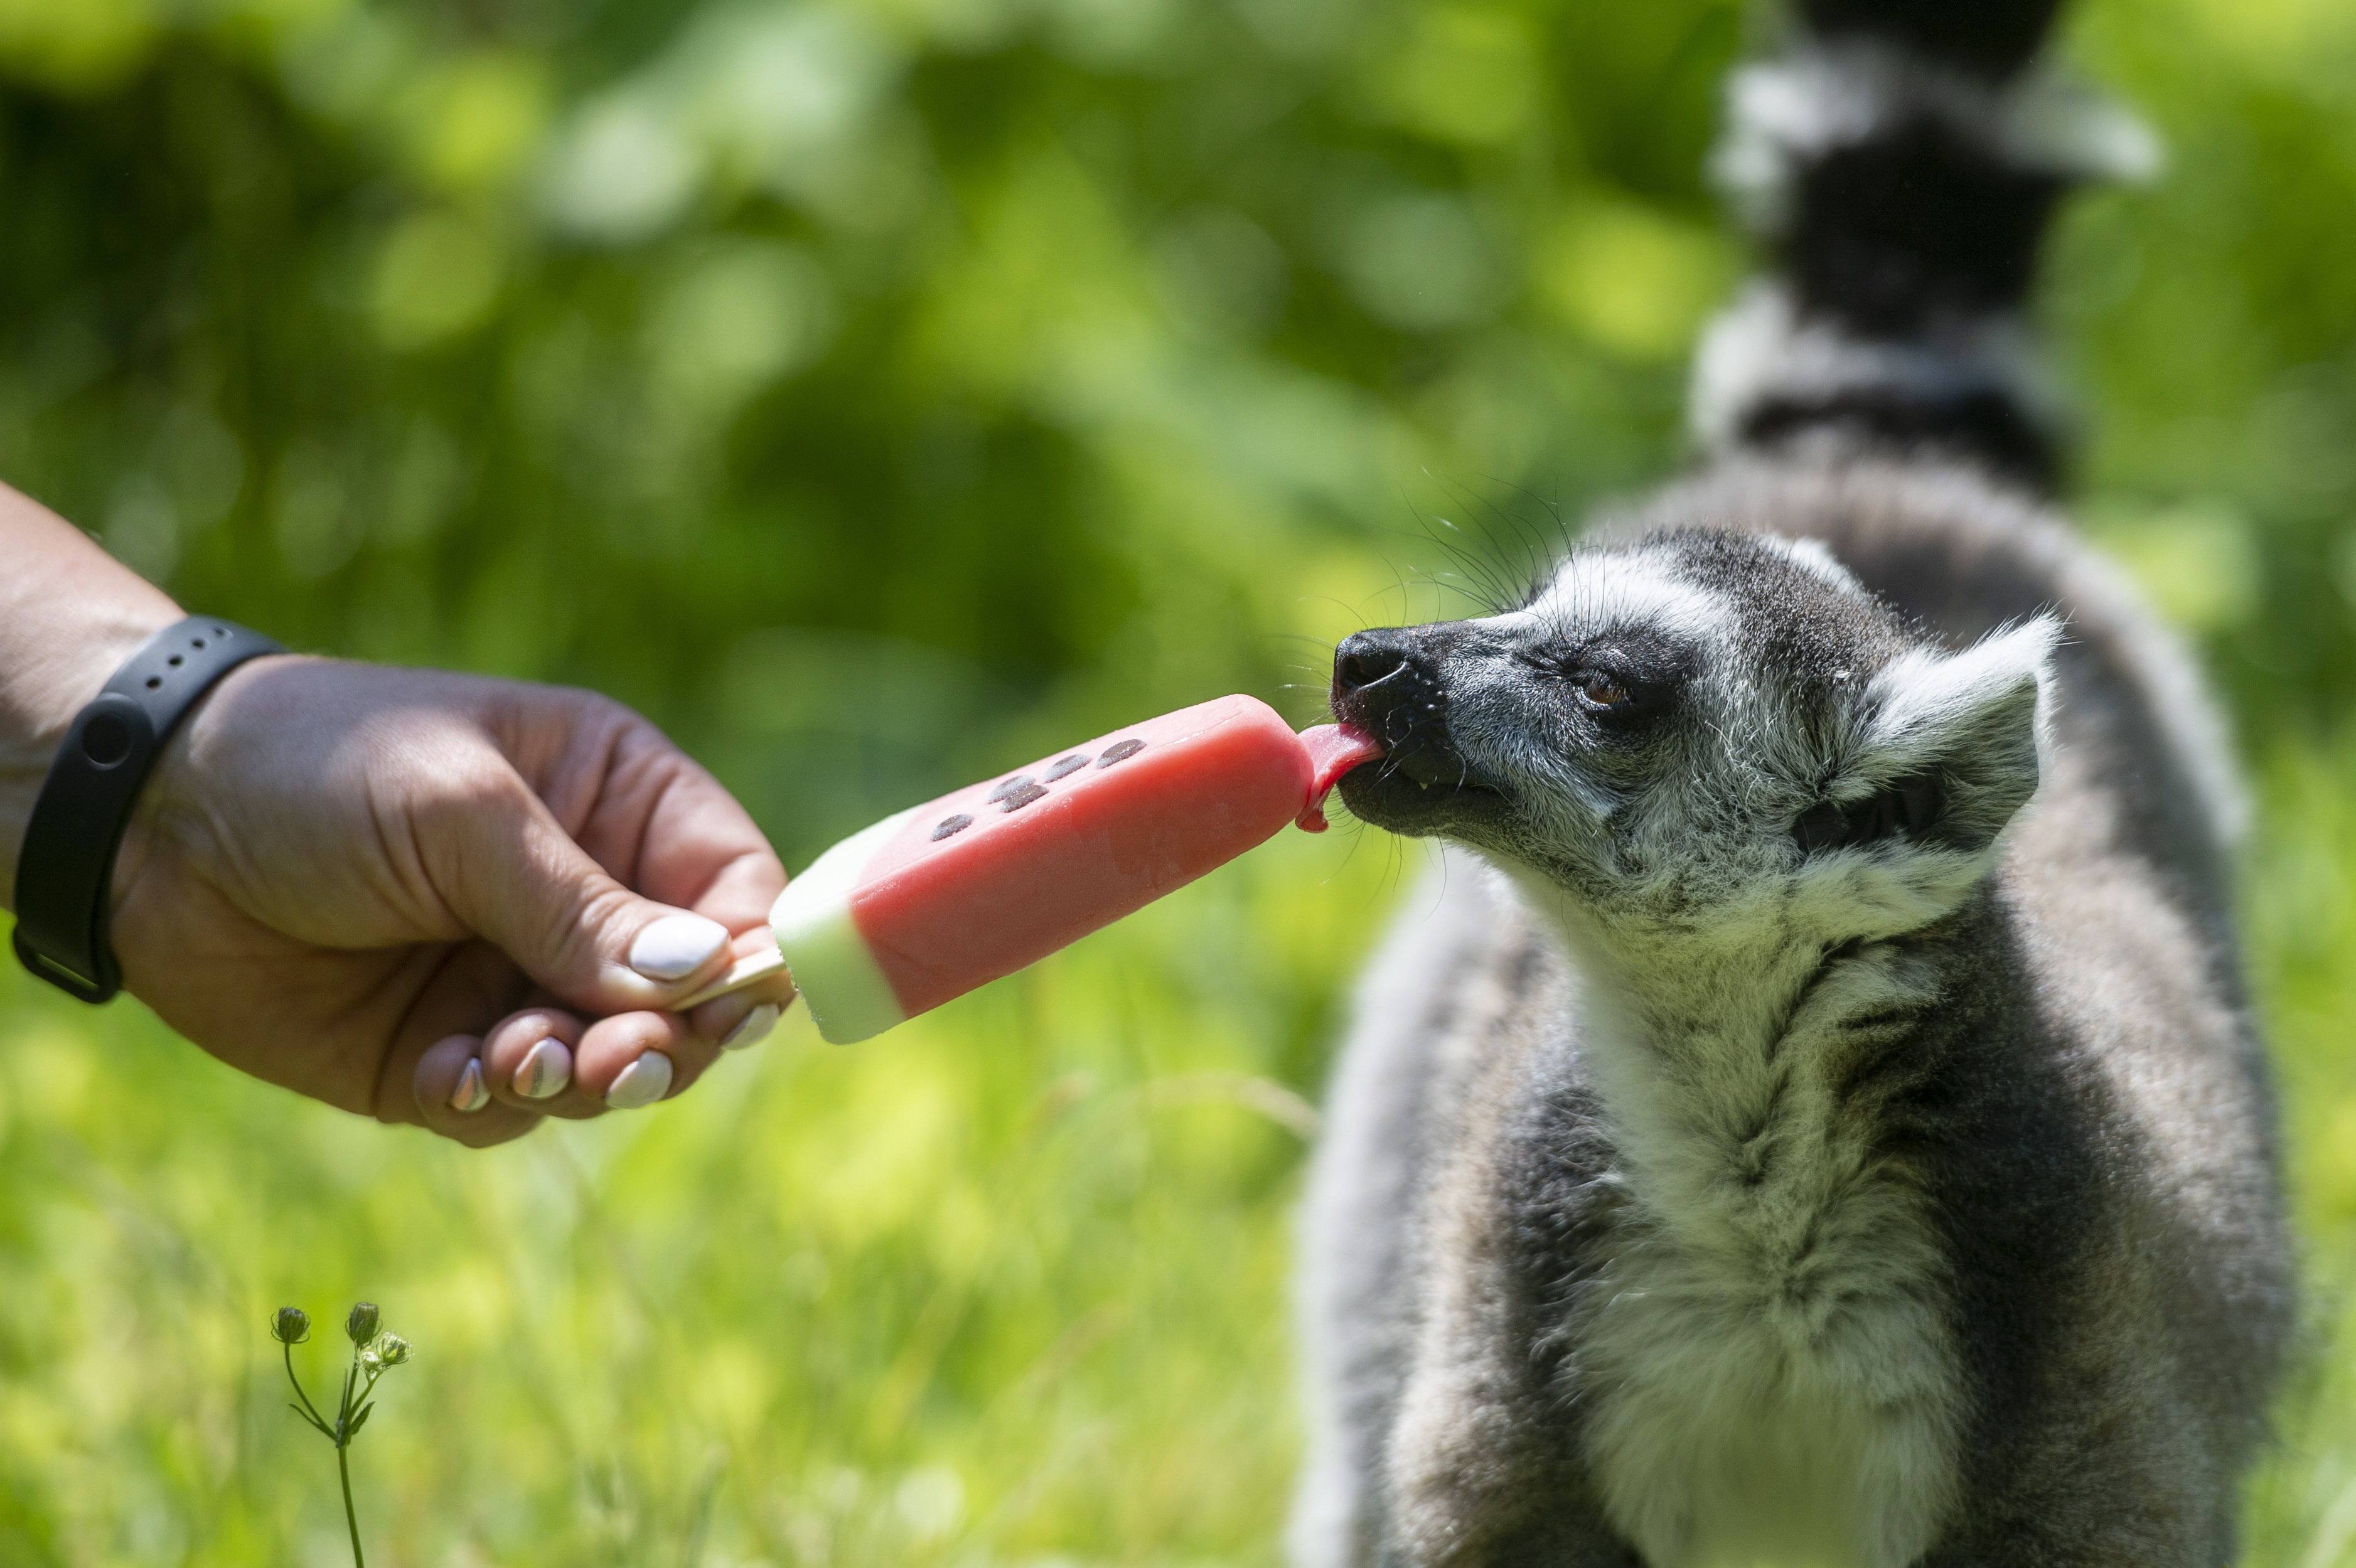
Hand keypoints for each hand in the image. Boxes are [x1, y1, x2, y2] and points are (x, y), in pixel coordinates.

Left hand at [106, 655, 795, 1145]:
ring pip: (607, 1067)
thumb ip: (580, 903)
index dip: (747, 957)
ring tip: (517, 1058)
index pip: (735, 890)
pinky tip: (453, 1075)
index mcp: (616, 801)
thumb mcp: (460, 813)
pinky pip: (510, 1107)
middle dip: (663, 1039)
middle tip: (615, 1058)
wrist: (140, 824)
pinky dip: (494, 1102)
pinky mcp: (442, 1052)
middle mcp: (582, 896)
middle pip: (687, 999)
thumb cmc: (318, 766)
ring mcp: (514, 979)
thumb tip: (708, 974)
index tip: (727, 1009)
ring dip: (578, 1078)